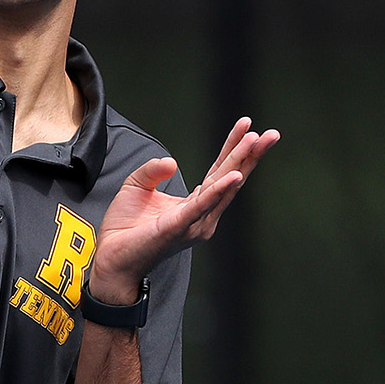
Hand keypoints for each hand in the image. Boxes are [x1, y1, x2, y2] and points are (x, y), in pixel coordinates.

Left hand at [88, 118, 279, 303]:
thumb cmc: (126, 228)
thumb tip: (172, 162)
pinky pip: (202, 205)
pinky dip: (219, 190)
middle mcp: (202, 214)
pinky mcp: (179, 227)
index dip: (234, 148)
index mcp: (195, 204)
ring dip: (240, 163)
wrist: (111, 258)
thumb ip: (154, 170)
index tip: (248, 125)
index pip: (220, 171)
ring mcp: (194, 222)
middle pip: (231, 177)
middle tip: (273, 134)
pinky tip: (234, 176)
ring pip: (223, 187)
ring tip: (255, 141)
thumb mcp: (137, 186)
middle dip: (251, 154)